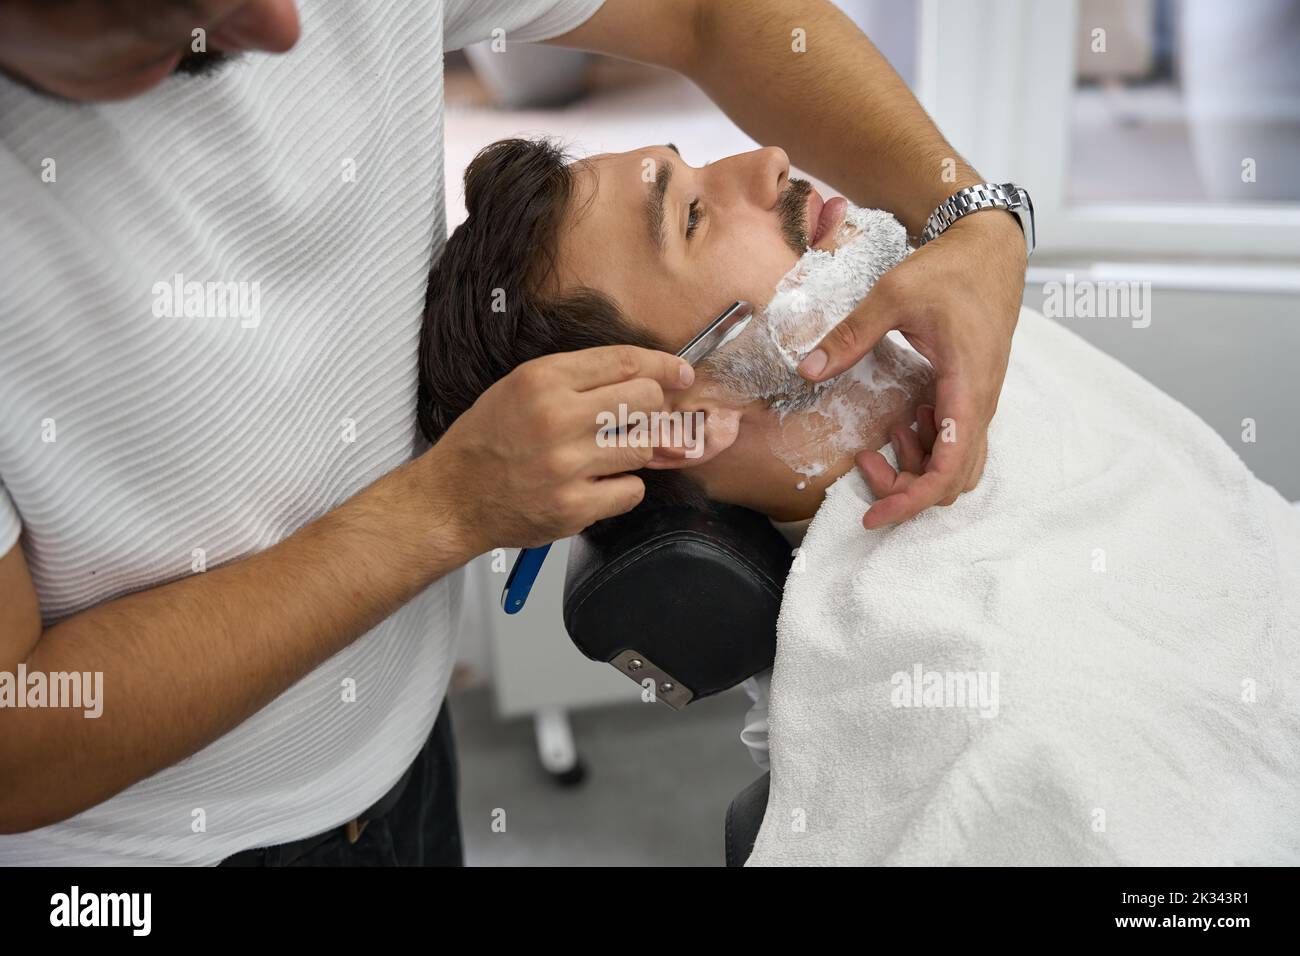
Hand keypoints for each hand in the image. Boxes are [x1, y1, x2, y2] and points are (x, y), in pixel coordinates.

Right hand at [425, 345, 693, 551]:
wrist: (452, 499)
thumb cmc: (486, 442)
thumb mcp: (518, 388)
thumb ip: (576, 379)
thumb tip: (642, 377)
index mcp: (542, 380)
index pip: (625, 362)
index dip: (662, 366)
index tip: (679, 373)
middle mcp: (555, 418)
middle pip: (645, 401)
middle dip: (651, 409)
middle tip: (638, 418)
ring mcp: (566, 466)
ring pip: (642, 447)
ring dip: (632, 451)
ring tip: (601, 456)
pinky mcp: (574, 507)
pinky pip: (632, 490)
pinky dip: (621, 489)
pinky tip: (594, 485)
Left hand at [797, 211, 1024, 528]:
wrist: (991, 248)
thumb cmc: (949, 269)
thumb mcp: (893, 295)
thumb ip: (851, 335)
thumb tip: (808, 369)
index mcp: (966, 386)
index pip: (948, 468)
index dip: (911, 500)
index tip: (873, 514)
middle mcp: (980, 402)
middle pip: (954, 480)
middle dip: (908, 488)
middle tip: (866, 466)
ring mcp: (980, 401)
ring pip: (959, 464)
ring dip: (918, 469)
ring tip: (880, 446)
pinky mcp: (973, 395)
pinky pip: (958, 441)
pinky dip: (928, 447)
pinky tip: (902, 424)